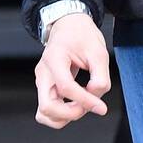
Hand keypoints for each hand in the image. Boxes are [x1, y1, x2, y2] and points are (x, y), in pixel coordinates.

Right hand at [34, 14, 111, 129]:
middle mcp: (43, 72)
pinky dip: (61, 114)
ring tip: (82, 105)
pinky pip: (48, 110)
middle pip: (47, 107)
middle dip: (71, 113)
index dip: (85, 100)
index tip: (101, 107)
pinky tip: (76, 104)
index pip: (65, 87)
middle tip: (89, 106)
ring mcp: (42, 81)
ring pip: (44, 113)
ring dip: (64, 117)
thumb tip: (96, 95)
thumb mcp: (99, 52)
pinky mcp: (46, 87)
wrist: (69, 26)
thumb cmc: (82, 35)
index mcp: (54, 58)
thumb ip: (100, 76)